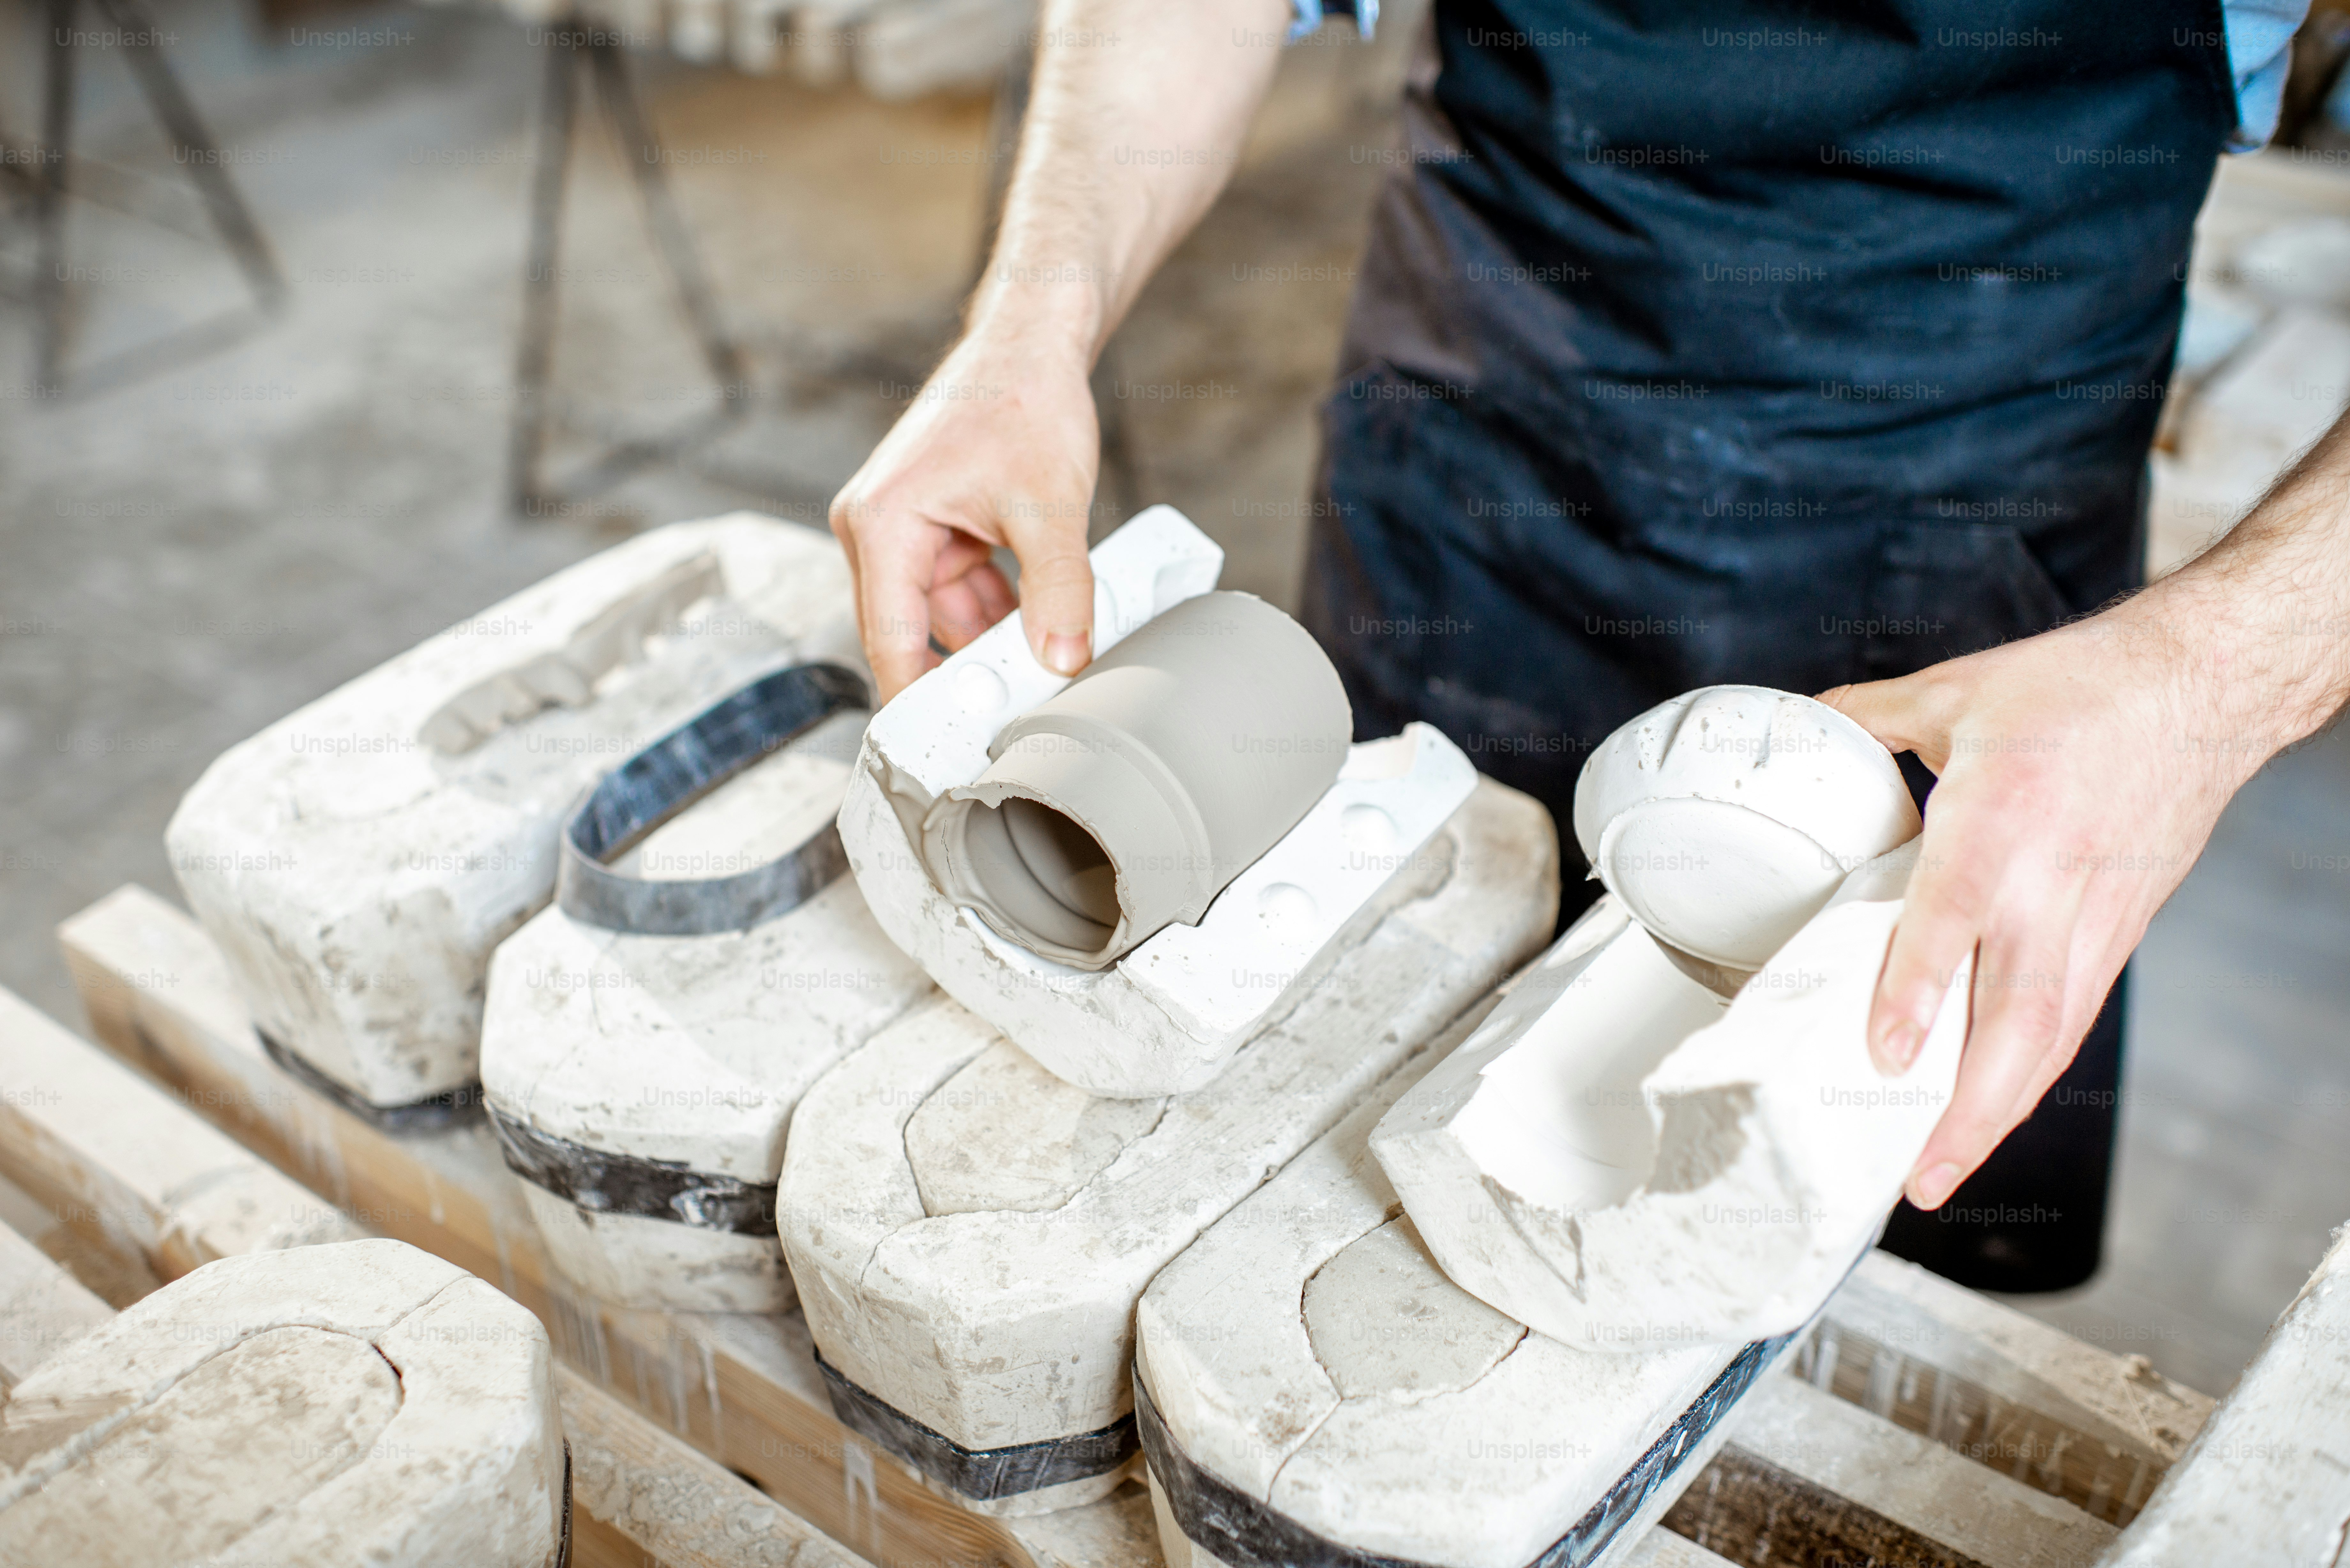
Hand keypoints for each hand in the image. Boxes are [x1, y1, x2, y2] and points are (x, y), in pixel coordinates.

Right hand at [829, 326, 1101, 700]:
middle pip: (915, 634)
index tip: (948, 751)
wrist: (1030, 345)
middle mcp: (874, 530)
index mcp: (880, 525)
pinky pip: (958, 591)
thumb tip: (1065, 660)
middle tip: (1025, 702)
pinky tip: (1039, 612)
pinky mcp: (929, 529)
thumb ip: (1058, 590)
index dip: (921, 702)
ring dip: (993, 634)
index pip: (891, 642)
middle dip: (971, 666)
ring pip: (944, 617)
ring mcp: (900, 531)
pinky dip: (998, 607)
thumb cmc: (1024, 402)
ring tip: (1048, 644)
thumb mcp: (1051, 506)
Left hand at [1820, 611, 2253, 1211]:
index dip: (1919, 989)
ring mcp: (2092, 914)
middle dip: (1969, 1104)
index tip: (1887, 1053)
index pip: (1954, 917)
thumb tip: (1792, 730)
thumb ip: (1863, 719)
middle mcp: (2051, 880)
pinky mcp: (2117, 931)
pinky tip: (1988, 1111)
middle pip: (2017, 1013)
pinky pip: (2069, 1017)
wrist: (2198, 684)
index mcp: (2003, 814)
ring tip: (1939, 1170)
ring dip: (1997, 1111)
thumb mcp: (1952, 690)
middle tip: (1919, 1173)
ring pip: (2049, 1035)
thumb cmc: (2079, 687)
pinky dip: (2028, 1073)